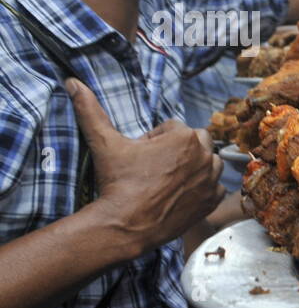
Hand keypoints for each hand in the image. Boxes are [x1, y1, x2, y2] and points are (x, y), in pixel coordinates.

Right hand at [67, 78, 224, 253]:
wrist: (127, 224)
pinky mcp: (213, 199)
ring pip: (209, 162)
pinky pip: (215, 186)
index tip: (142, 156)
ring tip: (169, 178)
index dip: (155, 141)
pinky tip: (182, 193)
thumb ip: (91, 111)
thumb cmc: (119, 182)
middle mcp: (205, 155)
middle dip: (179, 149)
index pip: (172, 128)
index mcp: (184, 136)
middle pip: (196, 141)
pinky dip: (203, 188)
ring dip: (195, 165)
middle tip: (156, 166)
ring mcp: (212, 179)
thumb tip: (73, 83)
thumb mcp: (105, 144)